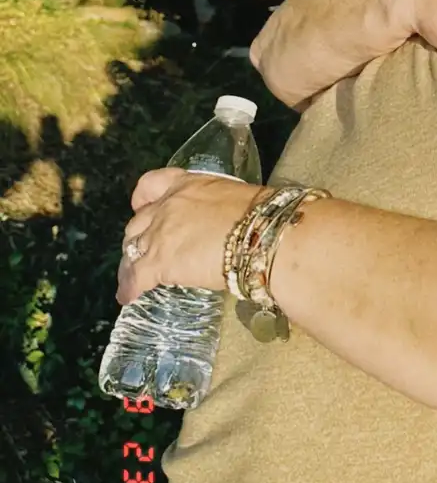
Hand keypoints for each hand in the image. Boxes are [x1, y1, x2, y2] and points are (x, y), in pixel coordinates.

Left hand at [117, 169, 259, 304]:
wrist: (263, 235)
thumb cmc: (261, 216)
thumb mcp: (233, 198)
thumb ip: (216, 208)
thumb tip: (223, 223)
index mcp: (187, 185)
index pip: (151, 184)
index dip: (143, 199)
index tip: (143, 207)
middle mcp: (167, 206)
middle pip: (138, 221)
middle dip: (139, 236)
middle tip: (148, 250)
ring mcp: (159, 234)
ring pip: (131, 249)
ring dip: (132, 263)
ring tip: (133, 276)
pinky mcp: (159, 262)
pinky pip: (135, 278)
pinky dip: (129, 289)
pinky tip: (128, 298)